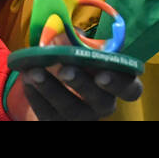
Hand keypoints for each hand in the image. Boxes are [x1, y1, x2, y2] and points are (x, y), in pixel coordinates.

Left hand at [6, 35, 142, 120]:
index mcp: (118, 83)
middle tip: (65, 69)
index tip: (102, 72)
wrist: (55, 80)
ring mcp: (81, 117)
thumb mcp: (81, 47)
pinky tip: (27, 78)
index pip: (131, 89)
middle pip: (101, 102)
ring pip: (70, 109)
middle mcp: (103, 104)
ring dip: (51, 88)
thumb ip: (79, 40)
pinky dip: (36, 95)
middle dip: (82, 85)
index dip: (119, 83)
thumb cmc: (76, 59)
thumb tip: (67, 35)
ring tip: (34, 71)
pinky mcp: (58, 123)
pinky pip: (47, 114)